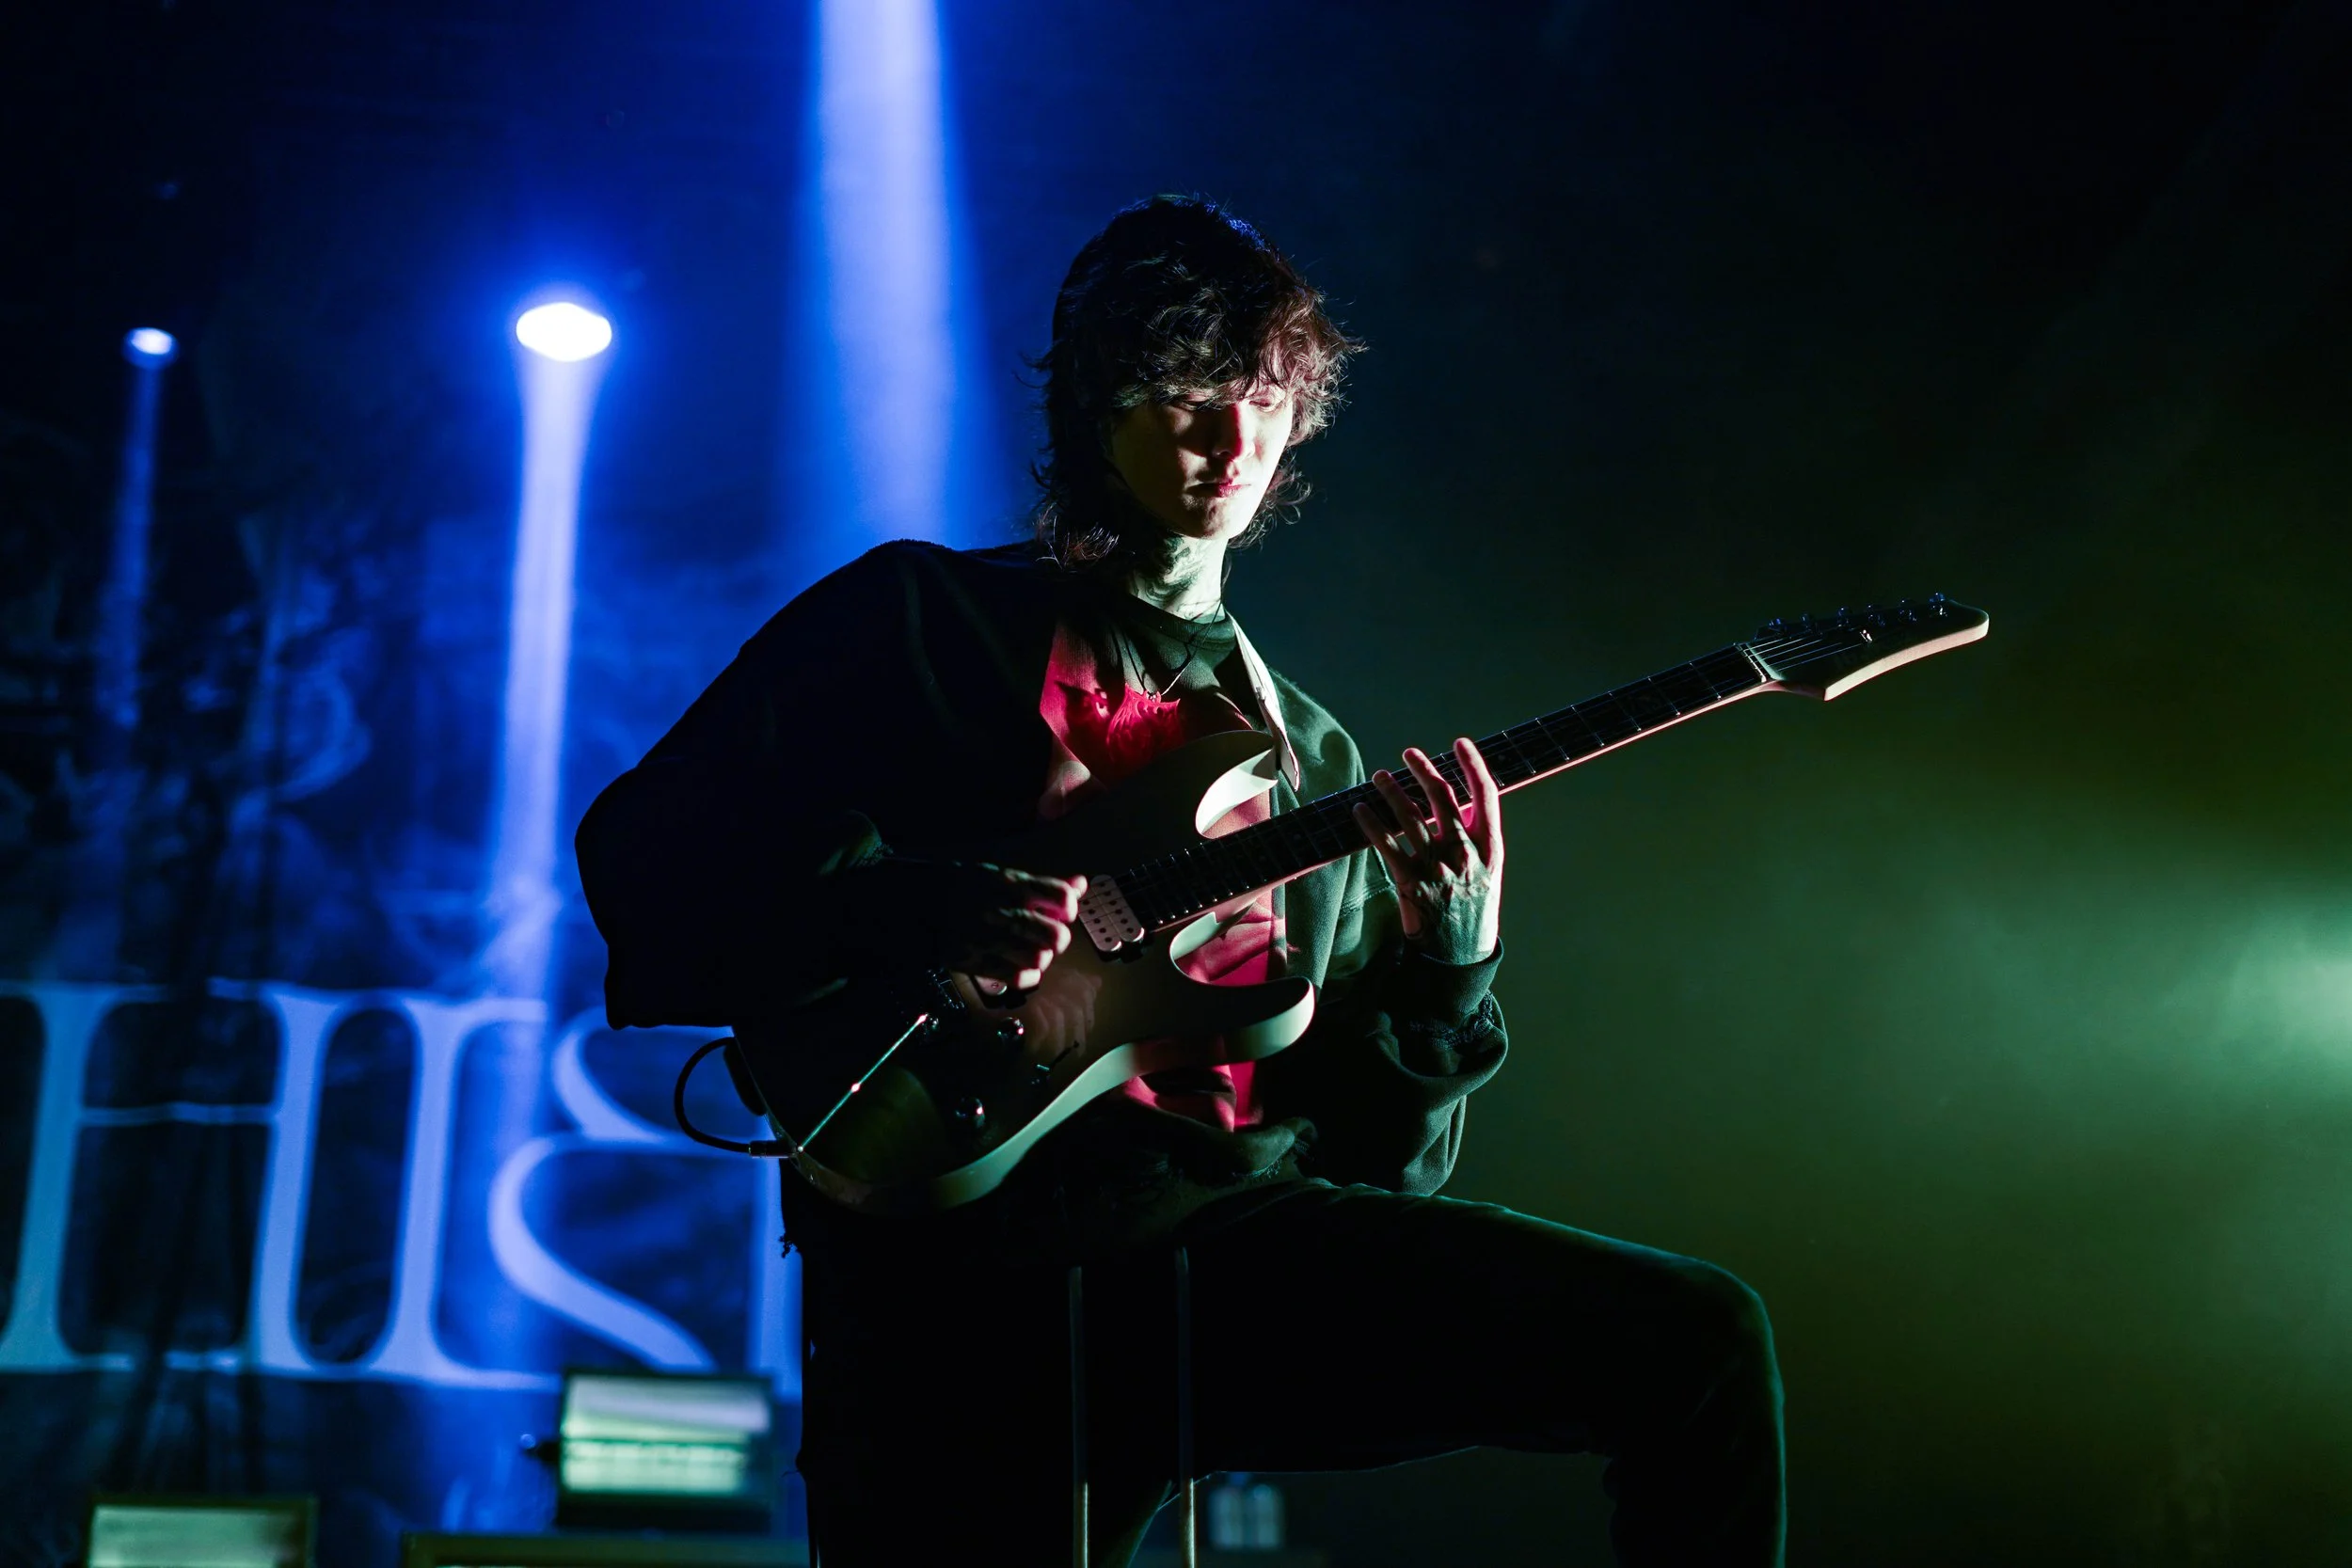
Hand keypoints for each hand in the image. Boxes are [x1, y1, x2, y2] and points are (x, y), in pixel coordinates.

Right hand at [840, 859, 1086, 989]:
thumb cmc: (946, 884)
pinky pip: (1012, 976)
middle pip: (1052, 932)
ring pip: (1036, 957)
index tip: (1065, 908)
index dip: (1069, 906)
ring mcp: (981, 937)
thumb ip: (1037, 882)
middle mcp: (994, 909)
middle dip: (1058, 935)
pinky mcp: (968, 961)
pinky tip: (1023, 969)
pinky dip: (1027, 976)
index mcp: (1001, 881)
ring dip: (1042, 956)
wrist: (896, 902)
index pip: (1057, 896)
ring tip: (1033, 950)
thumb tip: (1081, 884)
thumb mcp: (990, 873)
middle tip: (1050, 933)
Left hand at [1351, 738, 1503, 964]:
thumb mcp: (1488, 872)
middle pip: (1441, 798)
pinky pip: (1386, 845)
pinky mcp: (1410, 884)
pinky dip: (1371, 824)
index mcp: (1489, 849)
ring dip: (1391, 791)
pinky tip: (1360, 810)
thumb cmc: (1474, 908)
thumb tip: (1456, 802)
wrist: (1460, 954)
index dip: (1473, 765)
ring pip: (1410, 816)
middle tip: (1408, 754)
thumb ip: (1474, 838)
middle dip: (1422, 769)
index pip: (1486, 796)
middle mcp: (1464, 854)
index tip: (1461, 743)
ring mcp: (1437, 869)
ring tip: (1379, 776)